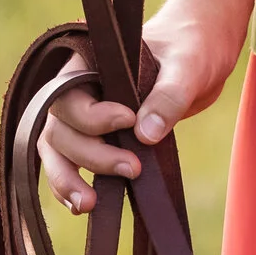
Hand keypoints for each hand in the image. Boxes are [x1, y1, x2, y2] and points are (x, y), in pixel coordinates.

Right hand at [37, 0, 244, 215]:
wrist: (198, 55)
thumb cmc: (189, 49)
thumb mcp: (187, 66)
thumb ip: (168, 96)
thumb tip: (144, 136)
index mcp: (89, 60)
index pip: (69, 93)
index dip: (92, 116)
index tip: (129, 121)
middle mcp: (78, 88)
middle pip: (60, 127)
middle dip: (90, 154)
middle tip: (132, 168)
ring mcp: (84, 114)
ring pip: (57, 149)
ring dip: (67, 178)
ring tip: (88, 205)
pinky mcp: (97, 138)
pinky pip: (70, 162)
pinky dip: (72, 184)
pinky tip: (85, 205)